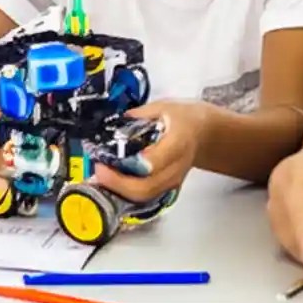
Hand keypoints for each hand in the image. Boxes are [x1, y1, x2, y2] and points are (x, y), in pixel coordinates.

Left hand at [91, 100, 210, 203]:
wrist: (204, 134)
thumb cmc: (183, 118)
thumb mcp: (163, 106)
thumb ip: (139, 115)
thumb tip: (115, 123)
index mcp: (179, 141)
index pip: (157, 160)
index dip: (134, 164)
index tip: (114, 159)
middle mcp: (177, 166)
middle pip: (147, 186)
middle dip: (118, 183)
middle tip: (98, 169)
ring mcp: (172, 180)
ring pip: (145, 195)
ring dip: (119, 189)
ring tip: (100, 175)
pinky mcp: (167, 187)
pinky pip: (145, 196)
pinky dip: (125, 192)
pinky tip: (111, 181)